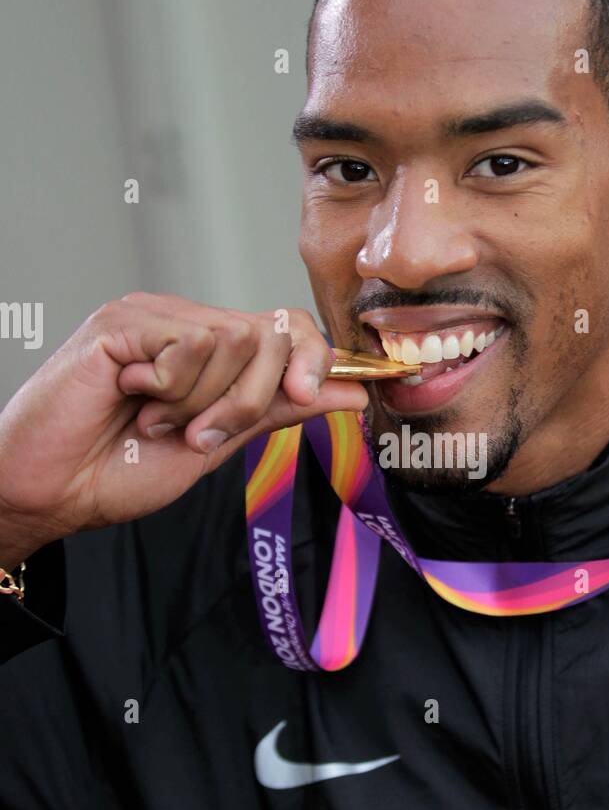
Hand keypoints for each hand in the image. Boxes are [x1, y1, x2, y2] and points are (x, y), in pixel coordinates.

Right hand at [0, 291, 367, 558]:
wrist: (57, 492)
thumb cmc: (120, 471)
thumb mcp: (217, 444)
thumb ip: (277, 410)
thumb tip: (350, 391)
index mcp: (209, 350)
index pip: (286, 327)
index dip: (312, 359)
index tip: (314, 398)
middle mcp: (184, 323)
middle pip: (269, 334)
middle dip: (248, 400)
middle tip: (198, 435)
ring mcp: (153, 316)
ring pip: (233, 340)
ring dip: (202, 402)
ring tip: (154, 421)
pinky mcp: (122, 322)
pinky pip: (189, 344)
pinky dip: (170, 388)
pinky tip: (131, 398)